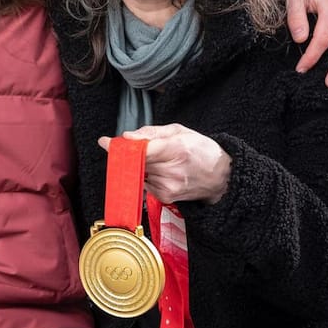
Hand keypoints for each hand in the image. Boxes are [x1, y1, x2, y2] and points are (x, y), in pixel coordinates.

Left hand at [100, 124, 230, 204]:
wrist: (221, 177)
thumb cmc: (201, 150)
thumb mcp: (180, 131)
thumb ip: (151, 132)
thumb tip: (127, 136)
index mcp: (177, 148)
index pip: (143, 149)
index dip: (122, 147)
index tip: (106, 143)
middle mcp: (172, 170)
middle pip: (137, 162)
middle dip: (128, 155)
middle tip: (126, 149)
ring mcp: (168, 186)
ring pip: (138, 173)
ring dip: (138, 166)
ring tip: (156, 161)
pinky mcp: (165, 196)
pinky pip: (144, 183)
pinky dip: (146, 177)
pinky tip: (160, 172)